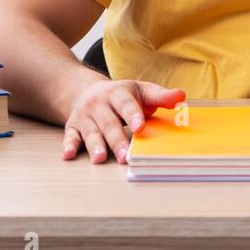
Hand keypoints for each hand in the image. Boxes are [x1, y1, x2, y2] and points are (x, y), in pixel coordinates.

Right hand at [61, 79, 185, 163]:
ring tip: (100, 159)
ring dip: (94, 146)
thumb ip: (160, 96)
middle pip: (109, 123)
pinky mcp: (73, 126)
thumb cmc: (120, 95)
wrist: (84, 89)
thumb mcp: (141, 90)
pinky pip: (70, 136)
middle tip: (125, 156)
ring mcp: (85, 116)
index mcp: (118, 93)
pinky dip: (69, 146)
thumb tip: (181, 97)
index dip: (133, 115)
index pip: (126, 104)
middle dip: (117, 140)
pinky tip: (68, 155)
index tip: (141, 127)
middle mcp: (99, 104)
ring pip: (90, 132)